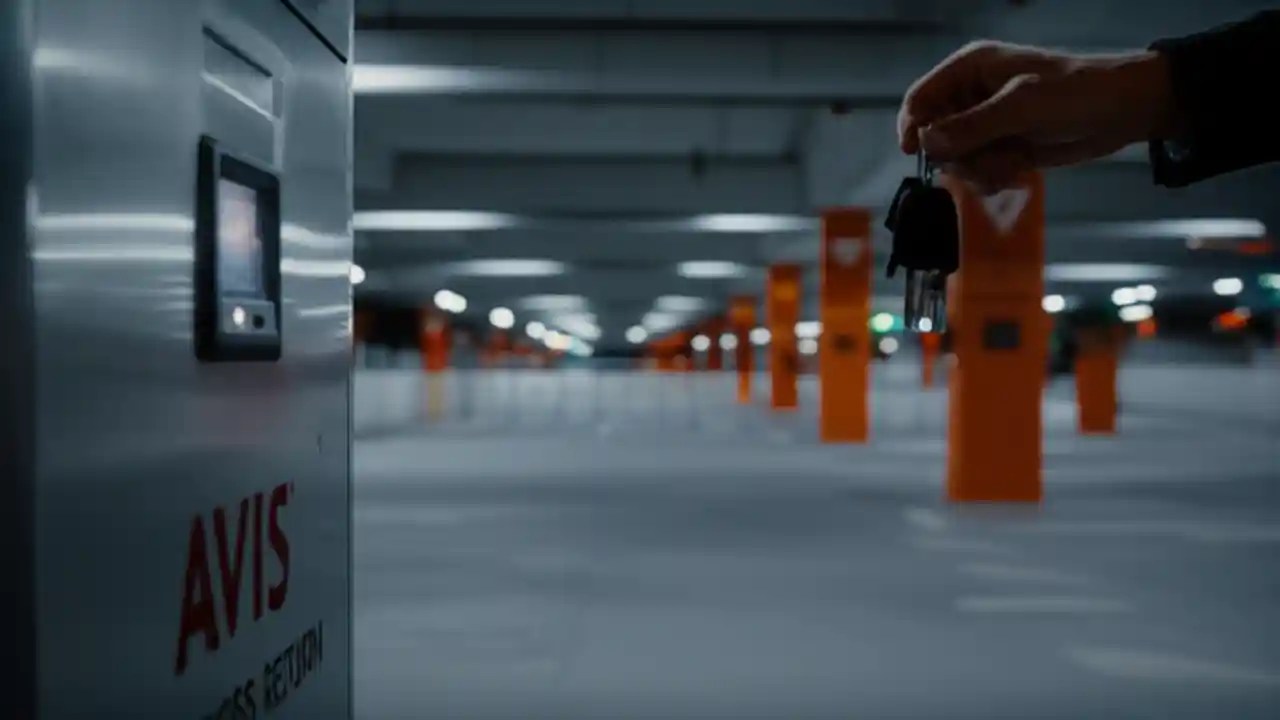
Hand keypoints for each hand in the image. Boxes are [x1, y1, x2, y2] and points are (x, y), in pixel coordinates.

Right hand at [897, 41, 1175, 193]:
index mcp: (969, 69)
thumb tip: (927, 144)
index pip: (920, 98)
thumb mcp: (1021, 106)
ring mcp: (985, 123)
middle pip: (934, 135)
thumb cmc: (1074, 93)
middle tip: (985, 162)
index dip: (912, 126)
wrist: (1122, 111)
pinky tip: (1018, 173)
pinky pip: (976, 170)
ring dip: (978, 170)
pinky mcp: (1000, 146)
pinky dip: (992, 177)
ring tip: (1010, 166)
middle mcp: (971, 95)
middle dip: (958, 156)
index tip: (918, 154)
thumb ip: (972, 126)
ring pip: (955, 159)